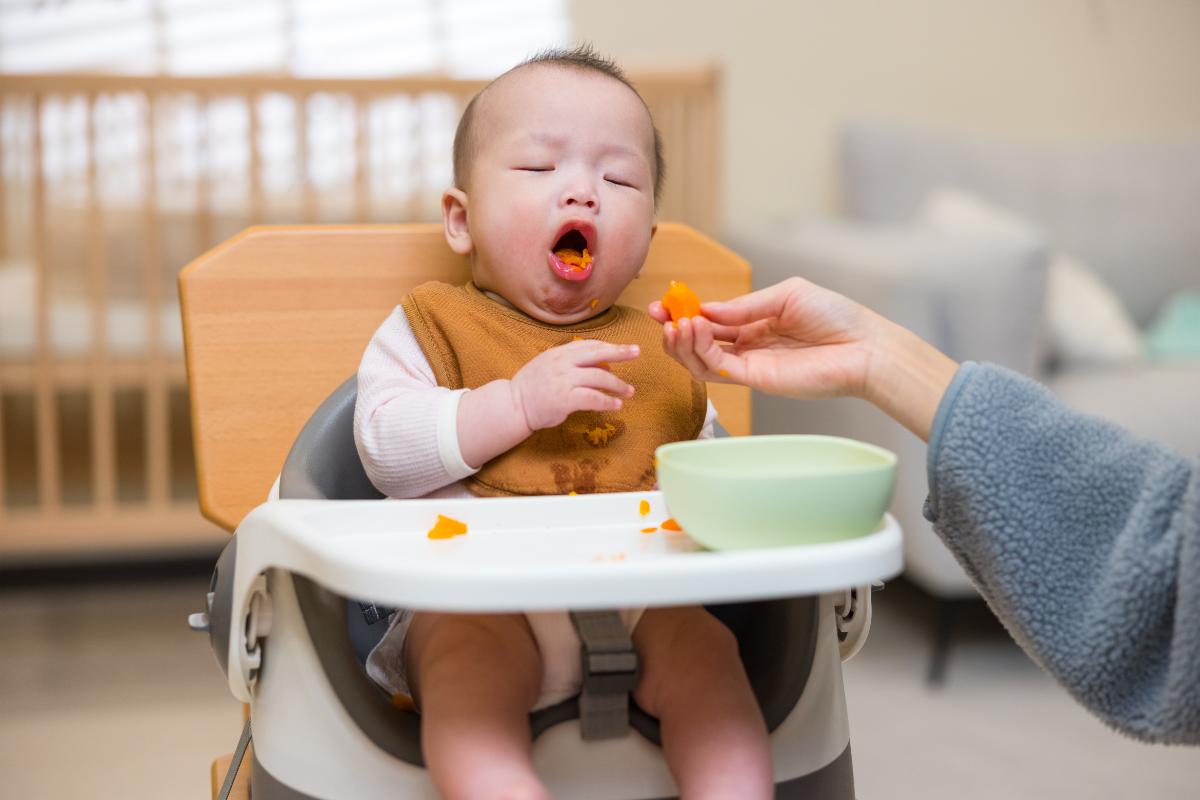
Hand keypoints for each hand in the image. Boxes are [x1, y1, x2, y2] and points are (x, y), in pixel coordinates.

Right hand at [510, 340, 639, 431]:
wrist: (513, 405)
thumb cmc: (533, 387)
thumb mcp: (550, 366)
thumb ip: (574, 363)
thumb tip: (605, 366)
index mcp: (560, 352)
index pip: (590, 345)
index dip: (610, 346)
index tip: (626, 348)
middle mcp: (563, 362)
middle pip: (597, 353)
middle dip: (620, 352)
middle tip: (637, 352)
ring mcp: (564, 380)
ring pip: (599, 377)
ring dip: (617, 385)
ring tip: (629, 391)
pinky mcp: (565, 399)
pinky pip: (593, 398)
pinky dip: (607, 401)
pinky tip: (616, 405)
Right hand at [648, 277, 957, 439]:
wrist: (864, 347)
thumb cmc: (835, 316)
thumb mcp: (785, 295)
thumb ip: (744, 306)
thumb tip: (706, 310)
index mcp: (754, 324)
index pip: (709, 320)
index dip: (684, 312)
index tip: (663, 304)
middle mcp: (747, 346)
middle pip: (698, 342)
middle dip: (674, 328)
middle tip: (659, 316)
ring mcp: (750, 365)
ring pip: (700, 360)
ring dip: (682, 342)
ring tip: (676, 324)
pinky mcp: (755, 380)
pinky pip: (718, 368)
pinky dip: (700, 351)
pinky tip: (694, 330)